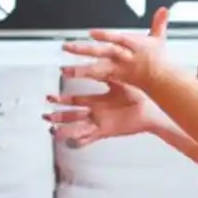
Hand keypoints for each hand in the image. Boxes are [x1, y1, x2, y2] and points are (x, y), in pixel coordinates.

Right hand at [43, 80, 160, 147]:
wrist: (152, 110)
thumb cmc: (142, 96)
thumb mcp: (124, 81)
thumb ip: (113, 71)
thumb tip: (106, 55)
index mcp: (100, 101)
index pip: (78, 99)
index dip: (64, 98)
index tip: (52, 97)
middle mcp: (98, 112)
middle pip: (73, 114)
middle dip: (59, 114)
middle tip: (46, 114)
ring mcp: (101, 123)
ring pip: (78, 126)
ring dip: (64, 128)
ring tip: (52, 130)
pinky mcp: (106, 131)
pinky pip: (90, 138)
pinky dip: (79, 140)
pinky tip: (69, 142)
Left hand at [61, 7, 172, 90]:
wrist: (159, 80)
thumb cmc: (156, 59)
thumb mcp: (159, 39)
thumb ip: (158, 24)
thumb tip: (164, 10)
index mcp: (134, 47)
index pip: (119, 40)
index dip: (106, 36)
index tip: (91, 33)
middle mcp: (124, 58)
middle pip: (103, 53)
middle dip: (85, 50)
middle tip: (68, 47)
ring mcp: (117, 69)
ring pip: (98, 69)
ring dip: (81, 70)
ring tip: (65, 70)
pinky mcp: (113, 77)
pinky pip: (97, 76)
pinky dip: (84, 75)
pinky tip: (69, 73)